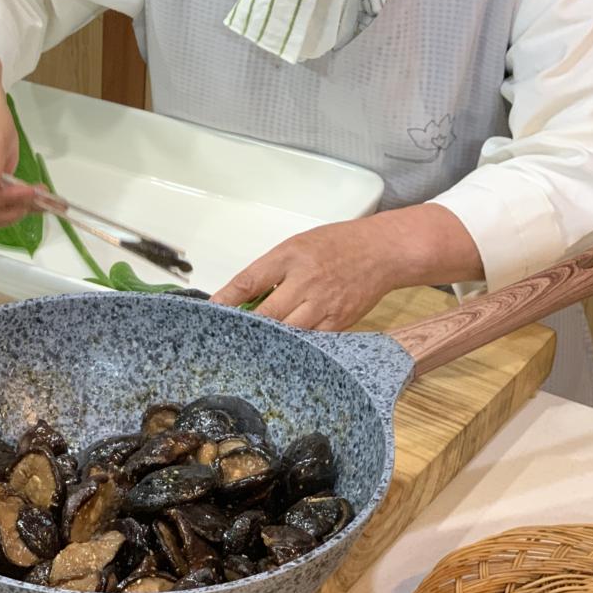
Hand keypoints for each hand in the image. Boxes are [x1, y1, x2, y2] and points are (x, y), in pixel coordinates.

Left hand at [211, 220, 394, 330]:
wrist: (380, 251)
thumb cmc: (337, 245)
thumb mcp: (297, 245)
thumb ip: (271, 269)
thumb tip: (243, 294)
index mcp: (290, 256)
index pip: (248, 280)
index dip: (225, 299)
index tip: (211, 312)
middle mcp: (305, 281)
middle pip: (266, 314)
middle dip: (245, 327)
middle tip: (227, 336)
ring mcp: (323, 304)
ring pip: (287, 332)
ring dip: (268, 340)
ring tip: (251, 345)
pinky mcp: (339, 322)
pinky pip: (310, 341)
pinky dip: (295, 345)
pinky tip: (283, 348)